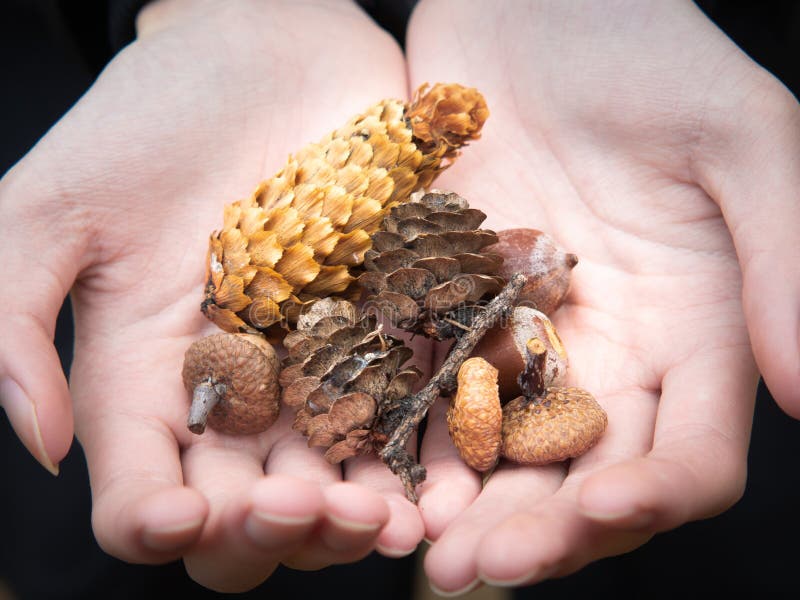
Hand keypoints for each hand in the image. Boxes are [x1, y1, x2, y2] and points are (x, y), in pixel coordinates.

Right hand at [0, 0, 423, 590]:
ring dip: (362, 515)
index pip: (144, 485)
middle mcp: (240, 392)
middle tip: (309, 510)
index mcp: (149, 378)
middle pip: (250, 503)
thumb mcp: (59, 201)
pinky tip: (451, 481)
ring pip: (338, 479)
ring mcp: (321, 369)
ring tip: (394, 521)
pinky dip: (432, 456)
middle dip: (276, 526)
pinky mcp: (393, 334)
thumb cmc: (158, 116)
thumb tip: (41, 444)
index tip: (185, 514)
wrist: (269, 53)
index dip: (157, 518)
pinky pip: (414, 414)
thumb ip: (16, 313)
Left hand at [406, 0, 797, 592]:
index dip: (652, 493)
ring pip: (495, 455)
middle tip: (472, 567)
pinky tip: (369, 470)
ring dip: (460, 507)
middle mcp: (603, 357)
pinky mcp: (442, 311)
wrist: (530, 8)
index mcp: (690, 334)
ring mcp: (517, 341)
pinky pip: (423, 392)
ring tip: (415, 546)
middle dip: (536, 528)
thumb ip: (784, 259)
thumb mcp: (736, 137)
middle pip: (578, 475)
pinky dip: (403, 437)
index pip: (688, 453)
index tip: (603, 505)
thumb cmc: (645, 51)